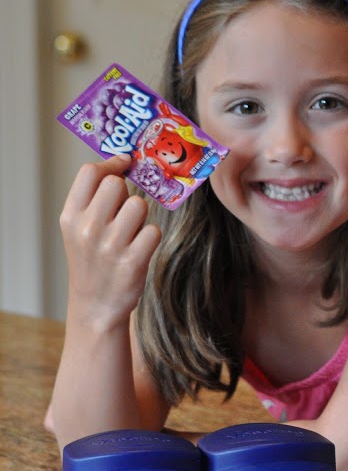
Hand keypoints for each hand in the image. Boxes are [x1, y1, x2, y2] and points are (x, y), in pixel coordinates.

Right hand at [60, 155, 160, 324]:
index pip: (89, 172)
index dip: (112, 163)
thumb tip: (122, 165)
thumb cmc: (91, 260)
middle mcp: (87, 229)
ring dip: (141, 216)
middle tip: (124, 211)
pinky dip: (151, 236)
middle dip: (127, 193)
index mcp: (70, 217)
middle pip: (116, 184)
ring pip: (139, 205)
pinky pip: (154, 230)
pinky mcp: (133, 261)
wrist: (95, 306)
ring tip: (131, 233)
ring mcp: (110, 246)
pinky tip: (140, 247)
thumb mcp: (78, 229)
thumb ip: (94, 199)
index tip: (125, 164)